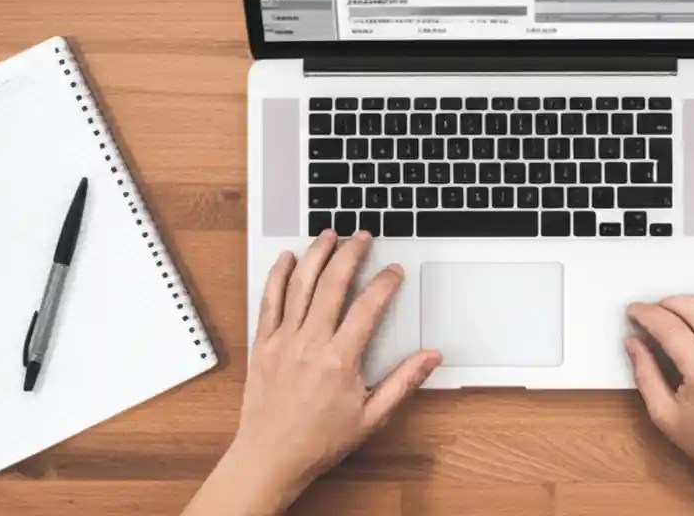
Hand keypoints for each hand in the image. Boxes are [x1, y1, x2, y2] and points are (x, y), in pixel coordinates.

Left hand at [184, 230, 441, 515]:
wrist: (270, 458)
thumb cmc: (320, 441)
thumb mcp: (372, 417)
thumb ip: (403, 382)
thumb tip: (431, 357)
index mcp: (339, 360)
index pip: (367, 307)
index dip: (384, 283)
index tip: (394, 270)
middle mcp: (309, 344)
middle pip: (332, 284)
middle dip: (350, 254)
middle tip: (362, 236)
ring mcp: (283, 341)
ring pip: (300, 285)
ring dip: (316, 255)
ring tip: (328, 235)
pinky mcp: (263, 344)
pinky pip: (268, 301)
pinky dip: (277, 276)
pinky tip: (287, 259)